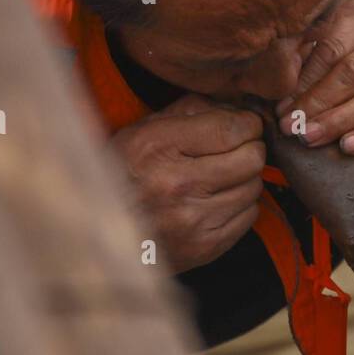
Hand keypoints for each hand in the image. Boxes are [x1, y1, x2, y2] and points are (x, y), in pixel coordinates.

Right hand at [111, 94, 264, 272]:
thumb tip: (236, 107)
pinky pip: (249, 216)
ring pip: (253, 187)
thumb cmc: (123, 174)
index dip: (248, 124)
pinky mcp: (204, 247)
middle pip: (251, 158)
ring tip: (222, 177)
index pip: (231, 129)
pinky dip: (240, 205)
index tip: (245, 125)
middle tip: (238, 149)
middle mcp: (176, 184)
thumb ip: (190, 110)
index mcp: (158, 148)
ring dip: (244, 179)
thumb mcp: (142, 131)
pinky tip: (217, 201)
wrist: (100, 234)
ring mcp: (192, 220)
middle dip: (250, 149)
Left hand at [276, 0, 353, 153]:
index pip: (336, 46)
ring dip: (340, 122)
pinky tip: (346, 146)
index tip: (281, 104)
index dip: (306, 79)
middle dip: (320, 103)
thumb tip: (277, 83)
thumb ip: (311, 50)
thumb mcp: (340, 32)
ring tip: (310, 137)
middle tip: (291, 125)